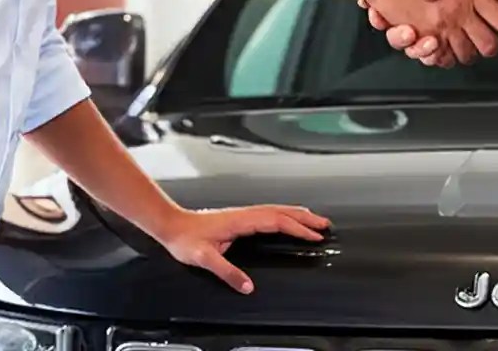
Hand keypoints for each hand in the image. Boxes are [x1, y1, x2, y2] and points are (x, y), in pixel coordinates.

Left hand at [154, 205, 330, 292]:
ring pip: (277, 211)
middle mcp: (245, 214)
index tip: (314, 235)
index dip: (297, 228)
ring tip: (315, 221)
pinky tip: (288, 221)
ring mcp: (243, 214)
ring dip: (297, 214)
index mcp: (241, 221)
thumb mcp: (204, 259)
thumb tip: (248, 286)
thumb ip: (226, 272)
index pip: (276, 221)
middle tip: (325, 225)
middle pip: (282, 212)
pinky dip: (285, 215)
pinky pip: (269, 214)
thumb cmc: (186, 238)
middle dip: (305, 218)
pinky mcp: (240, 218)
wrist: (172, 225)